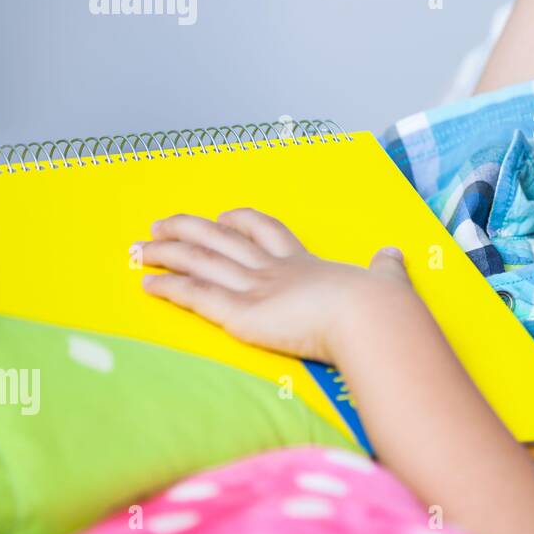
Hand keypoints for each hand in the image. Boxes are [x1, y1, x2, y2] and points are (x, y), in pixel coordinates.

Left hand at [137, 208, 418, 363]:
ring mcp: (257, 288)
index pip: (267, 232)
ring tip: (139, 248)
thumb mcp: (387, 279)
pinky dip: (170, 287)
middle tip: (162, 224)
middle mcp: (275, 270)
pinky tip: (147, 283)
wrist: (370, 317)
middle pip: (222, 239)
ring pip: (202, 261)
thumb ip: (386, 268)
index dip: (241, 221)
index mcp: (306, 263)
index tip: (223, 216)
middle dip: (190, 229)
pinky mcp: (243, 314)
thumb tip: (393, 255)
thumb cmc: (381, 304)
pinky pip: (197, 296)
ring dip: (168, 252)